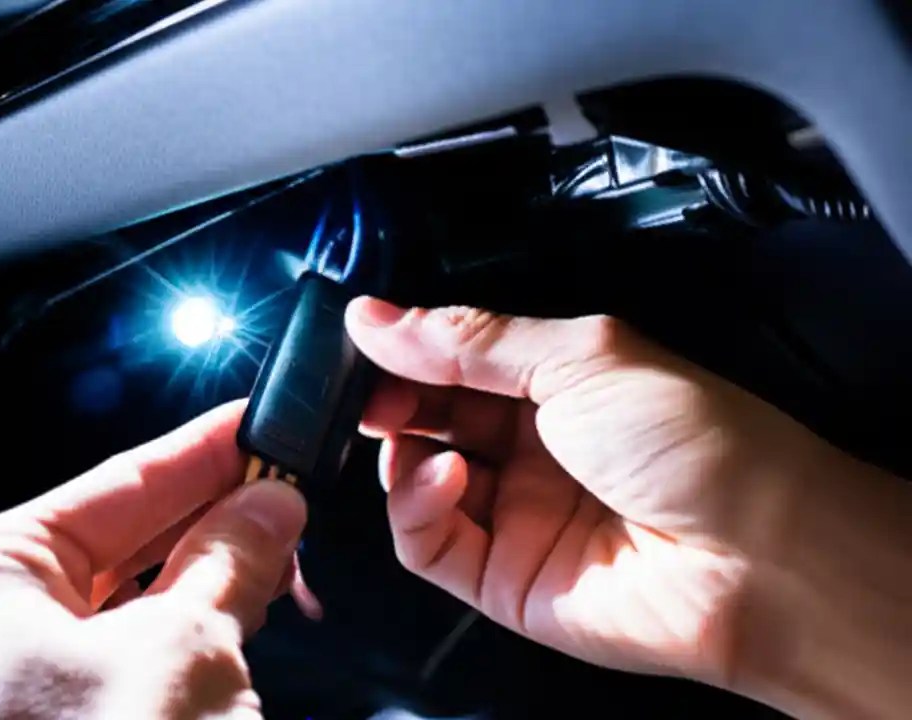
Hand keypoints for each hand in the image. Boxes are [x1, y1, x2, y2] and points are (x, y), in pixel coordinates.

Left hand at [0, 402, 305, 719]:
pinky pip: (120, 674)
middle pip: (114, 548)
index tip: (255, 425)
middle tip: (284, 482)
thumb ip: (226, 565)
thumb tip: (268, 507)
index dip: (196, 452)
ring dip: (203, 583)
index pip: (109, 488)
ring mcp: (5, 706)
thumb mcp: (185, 650)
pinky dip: (185, 647)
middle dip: (206, 516)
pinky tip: (239, 620)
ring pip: (121, 615)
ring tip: (277, 543)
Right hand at [346, 299, 911, 718]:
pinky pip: (429, 544)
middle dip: (391, 400)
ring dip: (398, 453)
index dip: (408, 350)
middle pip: (430, 419)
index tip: (365, 339)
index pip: (457, 362)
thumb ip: (471, 340)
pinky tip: (438, 478)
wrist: (760, 558)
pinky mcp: (501, 579)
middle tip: (368, 390)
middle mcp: (532, 450)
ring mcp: (514, 516)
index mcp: (557, 386)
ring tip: (405, 433)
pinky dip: (414, 507)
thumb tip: (376, 317)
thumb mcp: (579, 358)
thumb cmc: (696, 442)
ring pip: (416, 481)